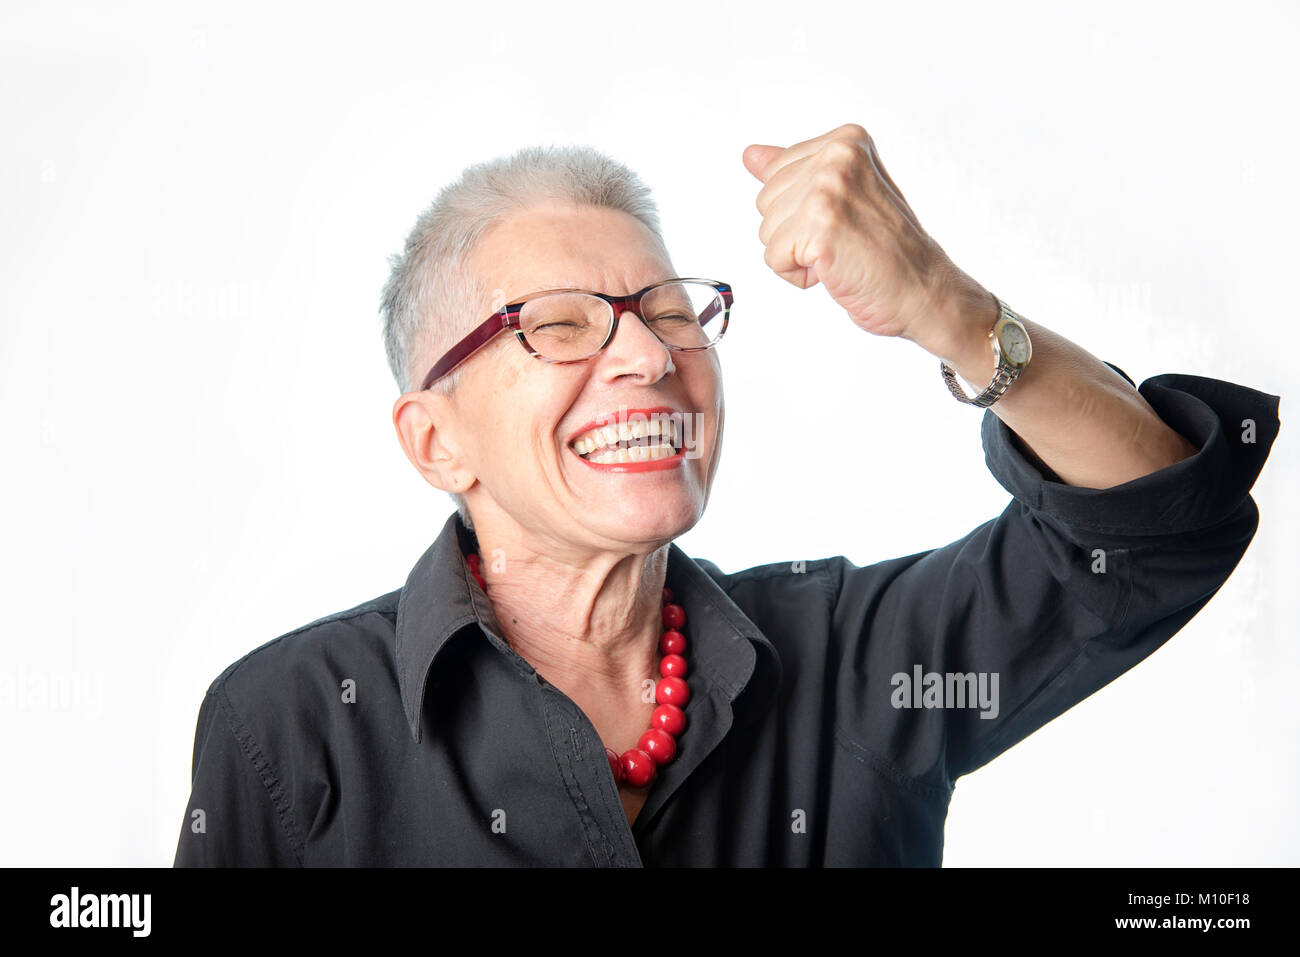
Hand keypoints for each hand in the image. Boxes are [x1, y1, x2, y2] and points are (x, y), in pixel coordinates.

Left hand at [743, 123, 982, 346]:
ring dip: (797, 256)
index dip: (800, 210)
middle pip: (765, 201)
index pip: (776, 173)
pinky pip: (774, 259)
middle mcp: (838, 156)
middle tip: (843, 241)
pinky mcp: (820, 227)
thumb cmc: (886, 248)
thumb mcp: (842, 195)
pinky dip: (799, 276)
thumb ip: (796, 171)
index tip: (843, 219)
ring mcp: (828, 189)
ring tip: (841, 254)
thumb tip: (751, 155)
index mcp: (846, 140)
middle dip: (794, 233)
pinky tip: (834, 270)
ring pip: (766, 231)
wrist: (922, 290)